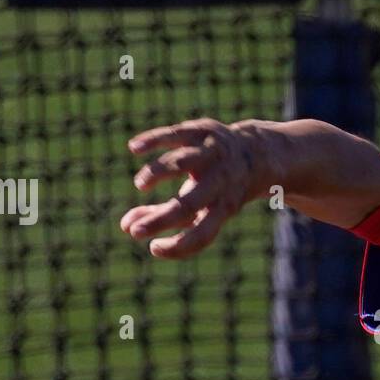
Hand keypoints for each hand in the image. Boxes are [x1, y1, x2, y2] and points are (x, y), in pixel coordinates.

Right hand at [121, 117, 276, 259]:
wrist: (255, 154)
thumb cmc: (218, 189)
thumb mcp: (198, 205)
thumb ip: (160, 216)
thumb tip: (125, 227)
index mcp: (224, 208)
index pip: (203, 235)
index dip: (178, 247)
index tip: (153, 248)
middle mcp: (221, 182)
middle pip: (189, 204)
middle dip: (161, 220)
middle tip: (134, 232)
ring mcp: (213, 154)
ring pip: (183, 162)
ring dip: (157, 173)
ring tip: (141, 185)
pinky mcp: (203, 131)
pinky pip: (175, 134)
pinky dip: (153, 140)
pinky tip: (133, 148)